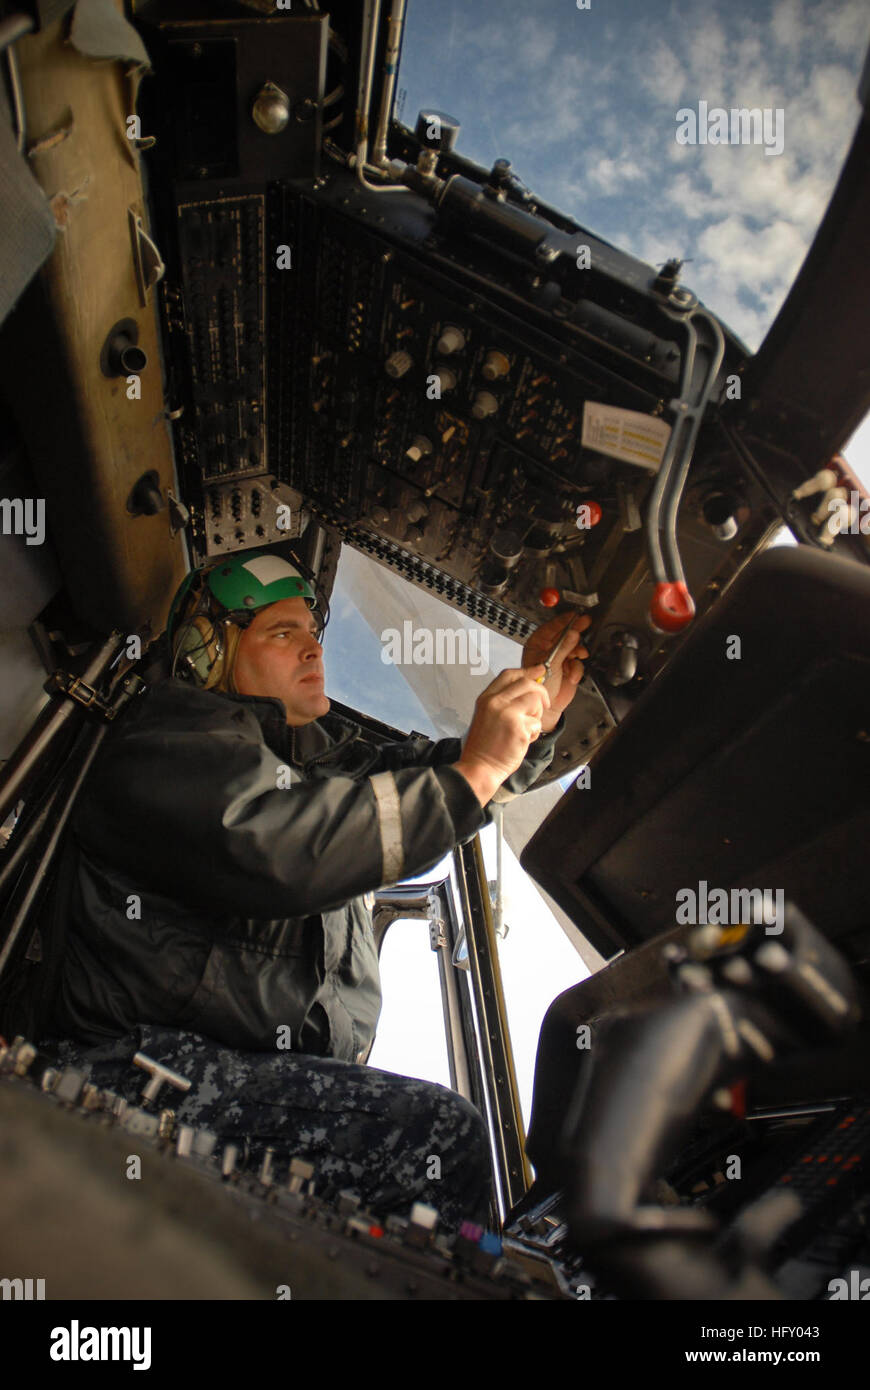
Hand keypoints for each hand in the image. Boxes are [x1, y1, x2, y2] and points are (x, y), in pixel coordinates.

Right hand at [453, 666, 550, 804]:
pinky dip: (534, 734)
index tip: (539, 670)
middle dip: (541, 692)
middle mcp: (495, 702)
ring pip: (536, 701)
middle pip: (527, 683)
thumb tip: (528, 688)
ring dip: (536, 716)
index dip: (527, 671)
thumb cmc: (483, 746)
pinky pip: (537, 724)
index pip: (509, 674)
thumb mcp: (486, 716)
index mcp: (486, 698)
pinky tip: (522, 741)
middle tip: (544, 704)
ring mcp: (507, 714)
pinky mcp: (519, 728)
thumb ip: (503, 701)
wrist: (479, 768)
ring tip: (525, 729)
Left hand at [522, 613, 591, 731]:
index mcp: (538, 644)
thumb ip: (563, 648)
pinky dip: (577, 668)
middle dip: (576, 631)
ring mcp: (560, 658)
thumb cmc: (540, 686)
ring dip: (577, 652)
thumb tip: (572, 634)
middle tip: (586, 622)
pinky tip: (572, 675)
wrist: (547, 706)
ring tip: (578, 656)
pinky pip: (578, 662)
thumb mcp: (551, 663)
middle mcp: (549, 649)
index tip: (574, 615)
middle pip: (565, 634)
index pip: (552, 627)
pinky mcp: (570, 667)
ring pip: (574, 646)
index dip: (564, 621)